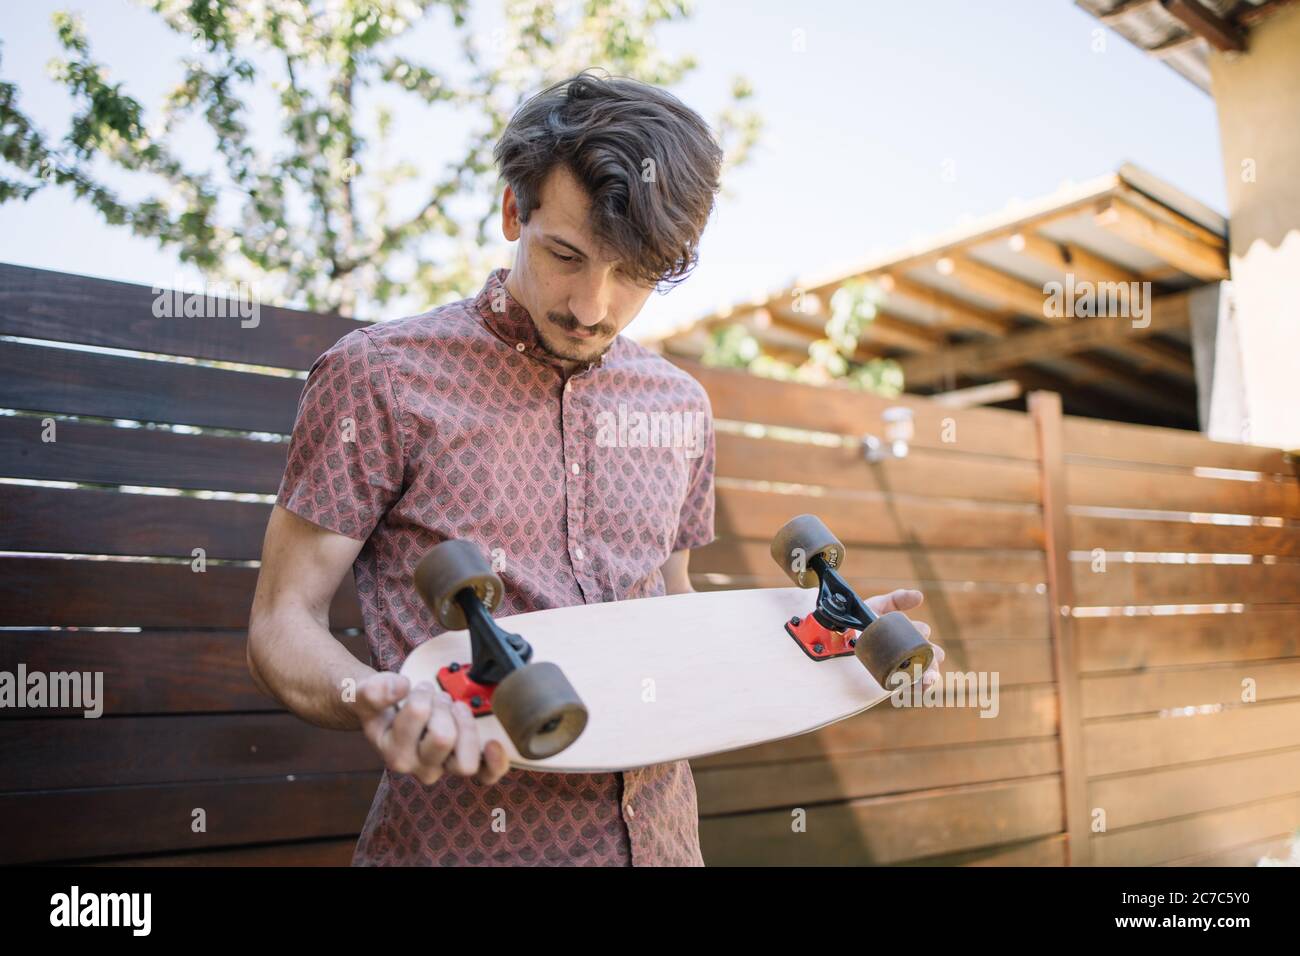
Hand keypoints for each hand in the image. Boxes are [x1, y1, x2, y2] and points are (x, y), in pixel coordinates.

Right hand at [350, 672, 510, 785]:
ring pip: (465, 761)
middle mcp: (420, 767)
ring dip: (464, 724)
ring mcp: (444, 768)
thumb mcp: (364, 694)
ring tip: (454, 708)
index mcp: (394, 754)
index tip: (413, 688)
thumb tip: (401, 687)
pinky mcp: (465, 763)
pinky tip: (494, 744)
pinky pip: (486, 773)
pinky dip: (495, 763)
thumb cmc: (380, 706)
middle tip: (434, 696)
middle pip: (443, 738)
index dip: (421, 694)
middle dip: (442, 706)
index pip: (417, 715)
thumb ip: (374, 690)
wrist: (387, 716)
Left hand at [865, 587, 944, 688]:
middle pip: (927, 654)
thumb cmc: (862, 622)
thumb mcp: (879, 606)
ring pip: (925, 672)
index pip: (922, 634)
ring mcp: (904, 667)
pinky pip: (915, 688)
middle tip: (932, 653)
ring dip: (931, 673)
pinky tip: (923, 685)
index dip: (923, 633)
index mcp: (907, 633)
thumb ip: (897, 599)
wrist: (841, 640)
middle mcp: (909, 650)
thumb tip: (920, 596)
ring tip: (929, 675)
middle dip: (932, 654)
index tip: (923, 631)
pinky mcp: (897, 682)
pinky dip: (922, 688)